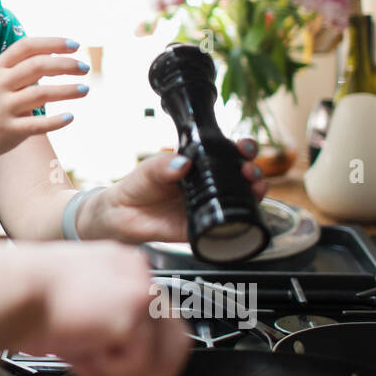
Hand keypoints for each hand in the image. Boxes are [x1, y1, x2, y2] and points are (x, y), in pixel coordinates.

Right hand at [0, 37, 86, 176]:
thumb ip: (20, 68)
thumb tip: (57, 56)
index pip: (28, 46)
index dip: (53, 43)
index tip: (76, 45)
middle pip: (38, 66)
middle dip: (66, 64)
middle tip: (84, 67)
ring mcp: (3, 108)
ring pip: (42, 94)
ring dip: (67, 90)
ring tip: (85, 89)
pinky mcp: (9, 131)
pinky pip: (38, 124)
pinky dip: (56, 121)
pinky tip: (70, 117)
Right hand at [15, 243, 189, 375]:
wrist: (8, 293)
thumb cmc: (27, 303)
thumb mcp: (80, 318)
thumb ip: (108, 338)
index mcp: (123, 267)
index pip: (160, 318)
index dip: (149, 358)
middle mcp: (139, 272)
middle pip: (177, 338)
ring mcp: (142, 289)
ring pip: (166, 356)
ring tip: (97, 375)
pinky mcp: (135, 310)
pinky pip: (141, 363)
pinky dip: (112, 372)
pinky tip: (85, 355)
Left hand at [78, 138, 269, 244]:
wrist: (121, 215)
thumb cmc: (137, 186)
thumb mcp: (148, 169)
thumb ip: (163, 166)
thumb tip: (183, 164)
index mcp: (198, 165)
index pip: (227, 154)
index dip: (241, 149)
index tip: (244, 146)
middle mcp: (207, 185)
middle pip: (241, 176)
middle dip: (253, 170)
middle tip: (249, 170)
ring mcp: (207, 207)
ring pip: (241, 200)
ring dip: (254, 193)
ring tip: (254, 187)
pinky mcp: (202, 229)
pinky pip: (226, 227)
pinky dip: (239, 223)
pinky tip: (244, 216)